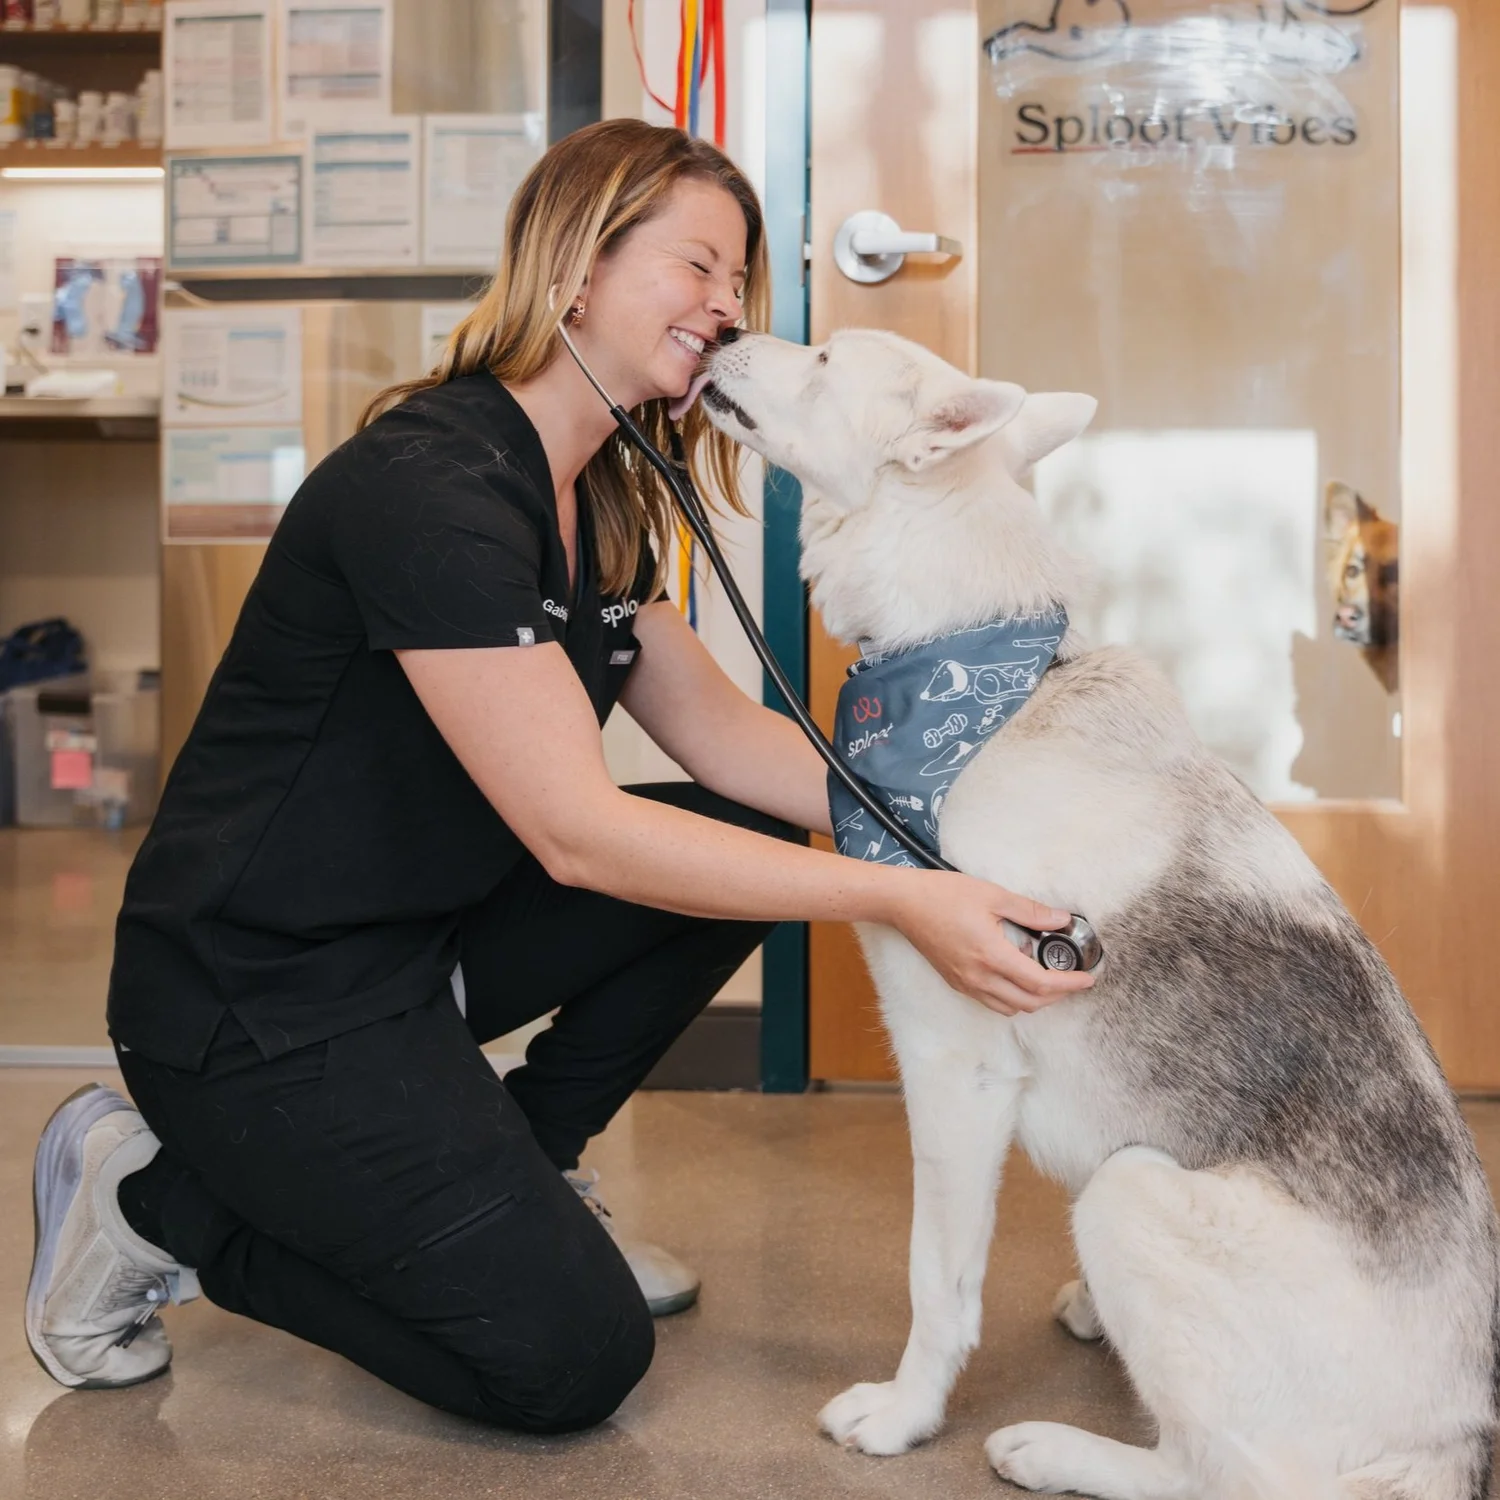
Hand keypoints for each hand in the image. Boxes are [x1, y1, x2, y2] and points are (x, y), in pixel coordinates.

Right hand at [887, 872, 1095, 1015]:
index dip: (1068, 984)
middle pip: (1029, 1003)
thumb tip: (1060, 920)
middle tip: (1072, 978)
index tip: (1087, 978)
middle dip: (1057, 996)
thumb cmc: (943, 894)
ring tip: (1047, 978)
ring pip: (1010, 1008)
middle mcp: (979, 977)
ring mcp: (966, 983)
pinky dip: (1013, 997)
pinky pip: (992, 1002)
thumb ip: (1030, 911)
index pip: (1040, 983)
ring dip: (1035, 1000)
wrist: (903, 903)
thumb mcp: (992, 895)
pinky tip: (1018, 976)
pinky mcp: (956, 981)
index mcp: (991, 955)